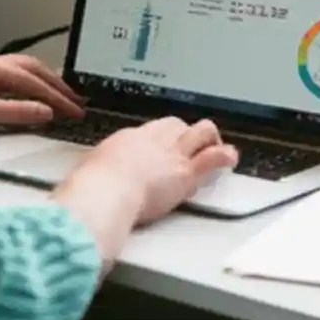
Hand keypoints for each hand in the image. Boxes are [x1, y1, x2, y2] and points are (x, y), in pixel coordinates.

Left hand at [0, 53, 85, 132]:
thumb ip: (15, 113)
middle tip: (76, 99)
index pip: (36, 84)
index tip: (75, 111)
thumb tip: (45, 112)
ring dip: (45, 81)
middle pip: (35, 70)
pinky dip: (29, 83)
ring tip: (60, 93)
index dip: (59, 99)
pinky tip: (30, 93)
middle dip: (58, 85)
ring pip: (24, 69)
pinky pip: (12, 76)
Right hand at [64, 117, 238, 225]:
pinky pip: (213, 157)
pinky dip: (224, 155)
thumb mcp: (89, 171)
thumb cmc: (92, 188)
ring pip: (200, 132)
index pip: (151, 130)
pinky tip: (231, 158)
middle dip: (184, 133)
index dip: (160, 137)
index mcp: (128, 139)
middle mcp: (153, 141)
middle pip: (177, 125)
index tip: (162, 144)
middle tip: (190, 144)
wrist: (105, 193)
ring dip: (209, 137)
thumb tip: (88, 181)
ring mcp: (172, 154)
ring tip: (214, 144)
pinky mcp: (186, 172)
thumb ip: (98, 172)